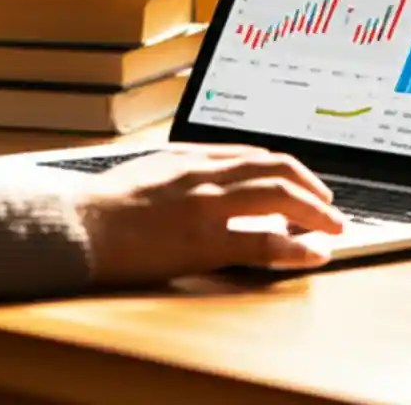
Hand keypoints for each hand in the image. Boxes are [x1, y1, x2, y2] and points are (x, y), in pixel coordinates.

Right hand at [77, 145, 345, 284]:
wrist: (78, 226)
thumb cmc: (105, 204)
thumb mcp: (148, 169)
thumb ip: (184, 169)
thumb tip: (216, 174)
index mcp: (190, 155)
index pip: (253, 155)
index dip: (286, 170)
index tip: (301, 183)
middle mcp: (204, 173)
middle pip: (276, 168)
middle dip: (311, 187)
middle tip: (329, 205)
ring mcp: (206, 206)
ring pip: (279, 196)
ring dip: (314, 212)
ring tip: (332, 228)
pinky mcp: (202, 241)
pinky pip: (262, 240)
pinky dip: (295, 246)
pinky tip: (312, 254)